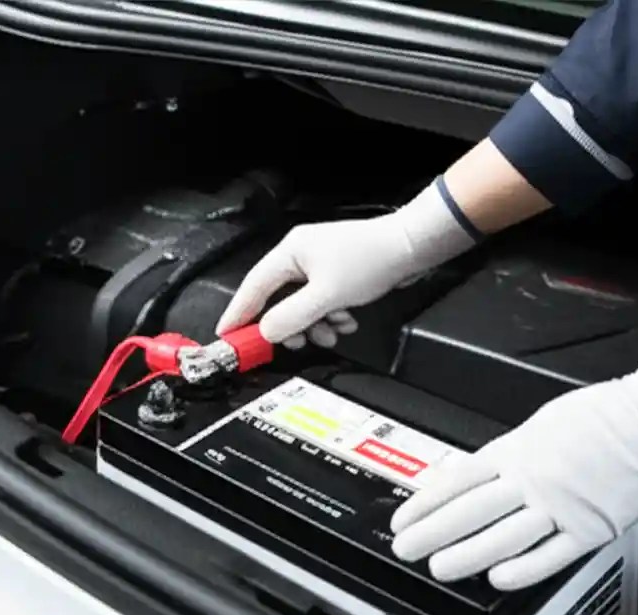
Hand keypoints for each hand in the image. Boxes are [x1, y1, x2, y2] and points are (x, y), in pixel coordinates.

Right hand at [215, 181, 476, 346]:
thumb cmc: (370, 261)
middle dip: (290, 325)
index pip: (253, 287)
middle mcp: (300, 255)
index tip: (226, 335)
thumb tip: (267, 331)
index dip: (238, 313)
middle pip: (279, 299)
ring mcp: (320, 263)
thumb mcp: (326, 296)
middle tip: (298, 342)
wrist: (411, 247)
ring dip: (315, 323)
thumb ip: (292, 316)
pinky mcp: (338, 273)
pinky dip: (331, 315)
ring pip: (303, 304)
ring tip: (333, 332)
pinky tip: (347, 319)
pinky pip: (322, 301)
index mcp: (290, 253)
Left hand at [390, 335, 637, 589]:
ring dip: (466, 554)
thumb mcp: (542, 423)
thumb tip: (480, 474)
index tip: (404, 518)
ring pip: (504, 537)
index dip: (426, 502)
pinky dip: (522, 569)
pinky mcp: (591, 529)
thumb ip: (510, 454)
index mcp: (518, 451)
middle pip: (471, 511)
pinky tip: (498, 578)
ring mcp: (561, 507)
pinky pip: (550, 555)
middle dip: (432, 531)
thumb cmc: (605, 414)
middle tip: (406, 547)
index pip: (459, 481)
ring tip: (439, 567)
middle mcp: (533, 480)